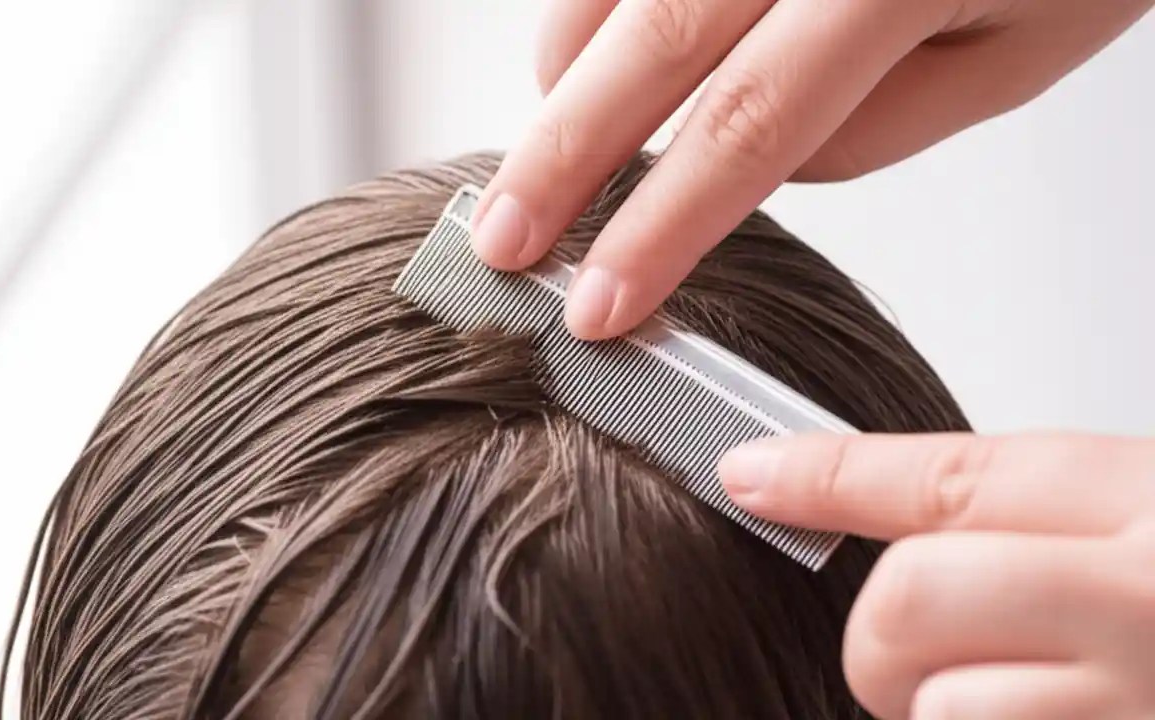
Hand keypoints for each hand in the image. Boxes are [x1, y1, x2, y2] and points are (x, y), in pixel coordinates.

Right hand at [472, 0, 1152, 338]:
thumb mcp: (1011, 55)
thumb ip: (866, 130)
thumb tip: (734, 167)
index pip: (747, 126)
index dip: (660, 227)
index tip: (600, 306)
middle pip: (649, 47)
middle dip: (559, 159)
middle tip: (500, 248)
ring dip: (567, 80)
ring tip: (553, 157)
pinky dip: (591, 16)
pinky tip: (595, 60)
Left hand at [718, 433, 1154, 719]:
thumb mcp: (1152, 521)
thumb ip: (1044, 527)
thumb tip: (898, 530)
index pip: (951, 479)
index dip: (827, 474)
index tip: (748, 474)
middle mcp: (1150, 606)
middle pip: (909, 603)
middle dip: (882, 641)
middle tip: (910, 655)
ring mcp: (1137, 706)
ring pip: (944, 713)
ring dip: (948, 718)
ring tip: (1029, 705)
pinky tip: (1059, 719)